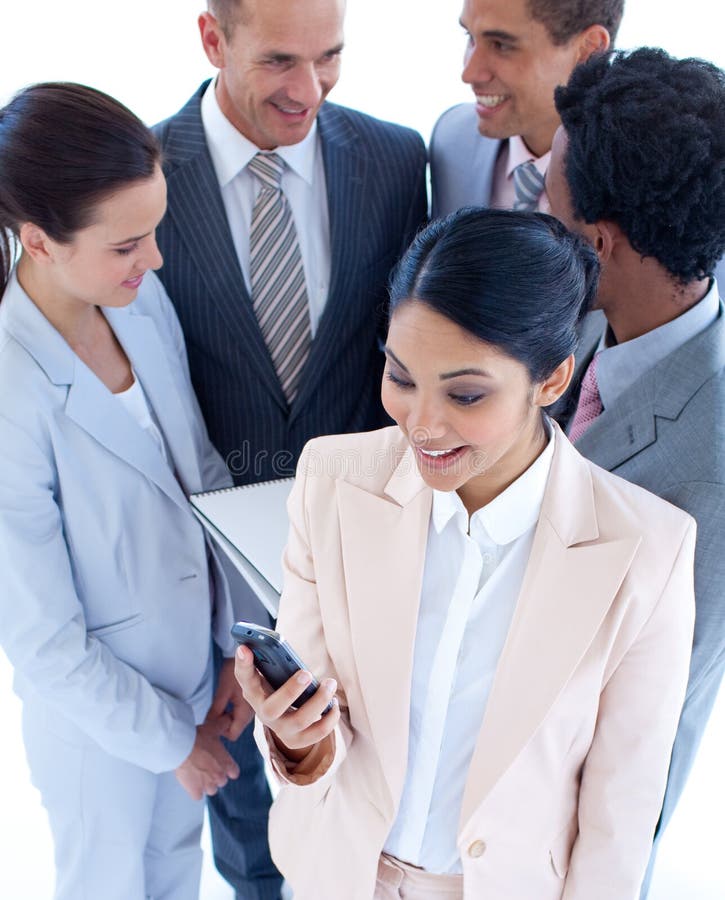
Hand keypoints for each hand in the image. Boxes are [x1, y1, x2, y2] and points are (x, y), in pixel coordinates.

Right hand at [175, 718, 240, 800]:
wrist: (181, 747)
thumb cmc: (198, 737)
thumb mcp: (214, 727)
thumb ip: (223, 724)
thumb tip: (229, 718)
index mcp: (227, 764)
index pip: (234, 773)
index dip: (227, 769)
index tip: (220, 765)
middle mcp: (220, 776)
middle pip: (221, 781)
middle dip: (214, 776)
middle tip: (205, 767)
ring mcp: (207, 785)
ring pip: (210, 790)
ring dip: (205, 784)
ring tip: (197, 774)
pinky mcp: (195, 791)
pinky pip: (197, 796)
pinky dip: (194, 790)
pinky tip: (190, 782)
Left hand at [206, 656, 253, 740]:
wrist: (246, 656)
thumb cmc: (234, 671)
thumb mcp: (223, 690)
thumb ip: (216, 709)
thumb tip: (207, 725)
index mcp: (245, 712)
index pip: (231, 735)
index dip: (220, 730)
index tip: (213, 719)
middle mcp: (251, 713)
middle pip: (234, 729)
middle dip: (222, 724)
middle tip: (214, 711)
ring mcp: (251, 708)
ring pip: (236, 721)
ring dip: (226, 716)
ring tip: (219, 704)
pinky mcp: (250, 702)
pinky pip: (238, 713)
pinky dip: (230, 710)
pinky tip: (225, 701)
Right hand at [235, 644, 339, 761]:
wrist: (283, 717)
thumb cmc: (278, 686)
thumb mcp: (270, 673)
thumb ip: (270, 659)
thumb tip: (270, 643)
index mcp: (254, 692)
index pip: (244, 678)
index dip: (243, 664)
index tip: (244, 648)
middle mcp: (264, 714)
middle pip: (272, 708)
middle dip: (290, 691)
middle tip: (306, 673)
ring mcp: (280, 729)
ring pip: (299, 721)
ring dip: (319, 701)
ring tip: (330, 684)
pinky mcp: (297, 740)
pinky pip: (316, 733)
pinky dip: (329, 718)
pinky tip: (334, 702)